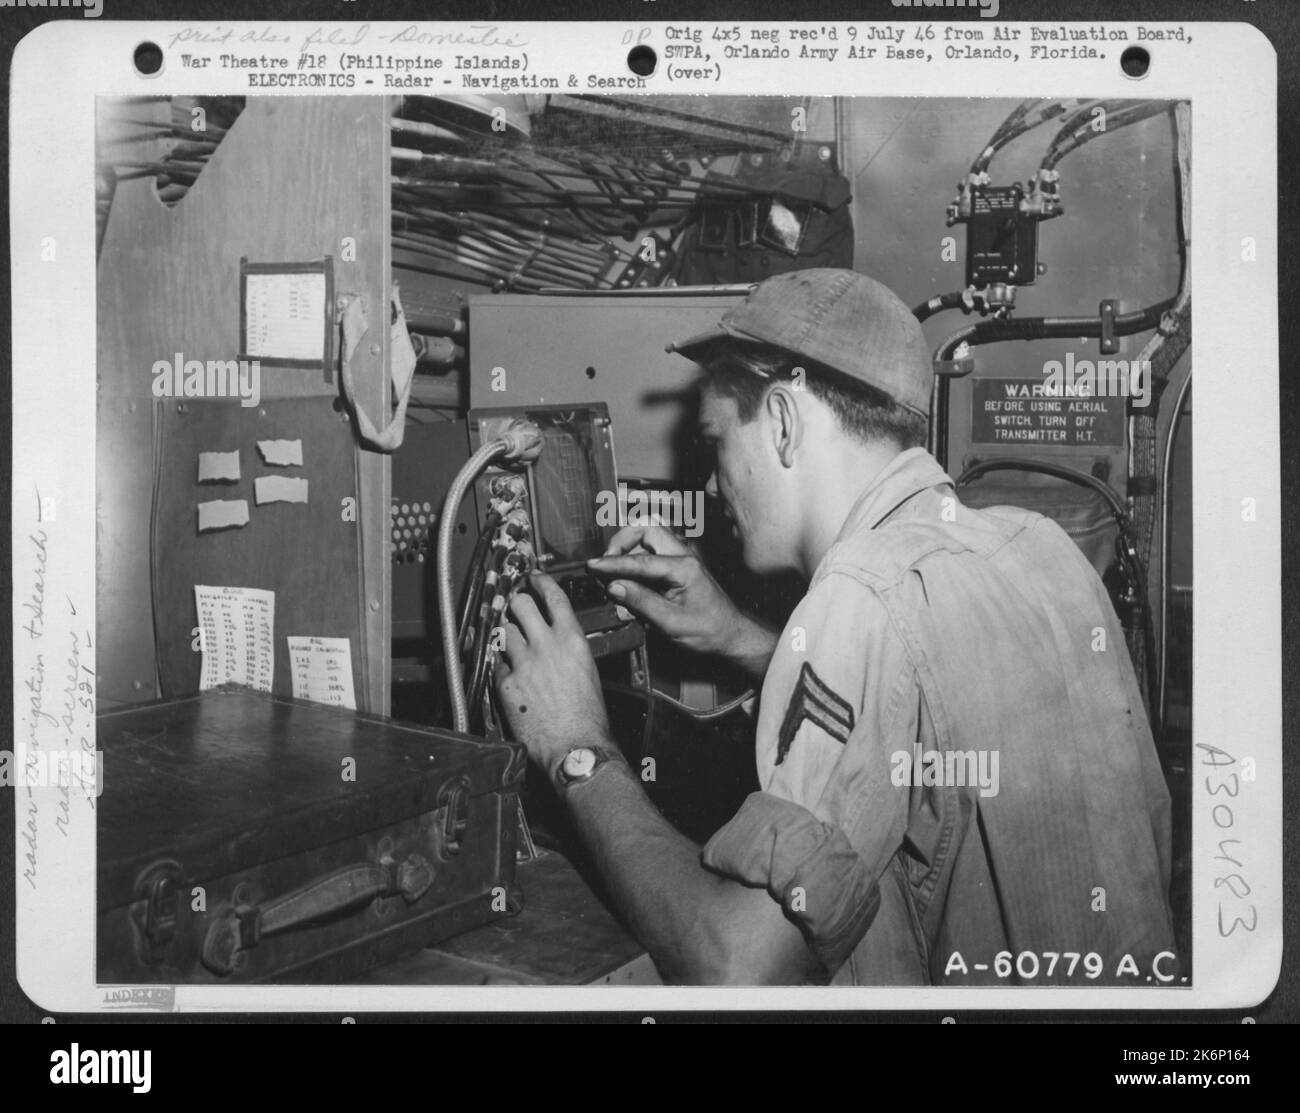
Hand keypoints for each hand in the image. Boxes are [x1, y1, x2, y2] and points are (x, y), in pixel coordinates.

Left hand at [494, 572, 611, 778]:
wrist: (575, 746)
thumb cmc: (588, 716)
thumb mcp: (587, 670)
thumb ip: (569, 648)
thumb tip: (556, 639)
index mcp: (571, 639)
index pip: (553, 596)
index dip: (540, 582)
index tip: (533, 578)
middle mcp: (546, 645)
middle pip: (520, 604)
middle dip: (516, 604)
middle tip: (516, 609)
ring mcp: (523, 663)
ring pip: (503, 631)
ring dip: (506, 635)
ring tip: (512, 645)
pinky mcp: (506, 683)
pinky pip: (496, 664)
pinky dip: (501, 667)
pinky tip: (511, 676)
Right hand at [588, 525, 774, 675]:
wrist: (730, 634)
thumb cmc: (708, 629)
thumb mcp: (671, 622)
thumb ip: (641, 602)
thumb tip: (614, 586)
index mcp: (683, 568)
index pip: (640, 560)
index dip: (613, 563)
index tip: (593, 566)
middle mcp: (683, 556)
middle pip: (647, 529)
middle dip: (622, 540)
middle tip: (607, 561)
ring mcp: (681, 559)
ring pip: (649, 538)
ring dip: (629, 549)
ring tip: (615, 571)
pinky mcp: (678, 567)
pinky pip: (652, 554)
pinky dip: (636, 561)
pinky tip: (629, 582)